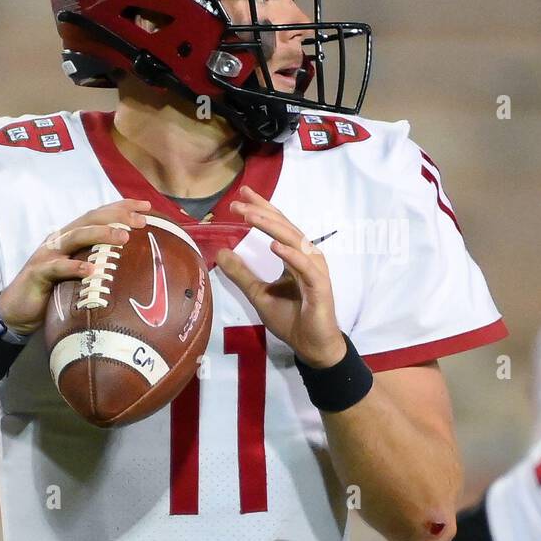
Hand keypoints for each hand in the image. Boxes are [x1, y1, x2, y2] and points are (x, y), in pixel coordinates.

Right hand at [0, 199, 151, 334]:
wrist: (16, 310)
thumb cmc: (53, 291)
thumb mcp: (79, 274)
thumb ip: (98, 263)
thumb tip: (135, 265)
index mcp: (71, 237)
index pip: (99, 215)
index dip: (121, 207)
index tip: (147, 205)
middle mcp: (60, 240)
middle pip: (90, 220)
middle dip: (117, 216)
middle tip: (141, 220)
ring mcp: (48, 254)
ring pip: (76, 237)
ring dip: (101, 234)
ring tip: (124, 237)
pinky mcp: (37, 273)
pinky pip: (57, 267)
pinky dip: (74, 267)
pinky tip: (91, 270)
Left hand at [216, 186, 345, 367]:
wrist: (312, 346)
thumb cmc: (291, 319)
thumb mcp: (259, 294)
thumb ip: (242, 274)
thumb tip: (220, 253)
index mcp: (294, 257)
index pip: (278, 226)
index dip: (262, 209)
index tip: (242, 195)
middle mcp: (307, 258)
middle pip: (285, 228)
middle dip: (262, 213)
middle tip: (238, 203)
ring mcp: (315, 271)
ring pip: (295, 242)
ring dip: (272, 227)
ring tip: (251, 216)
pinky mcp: (320, 287)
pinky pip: (306, 268)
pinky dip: (291, 256)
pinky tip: (275, 247)